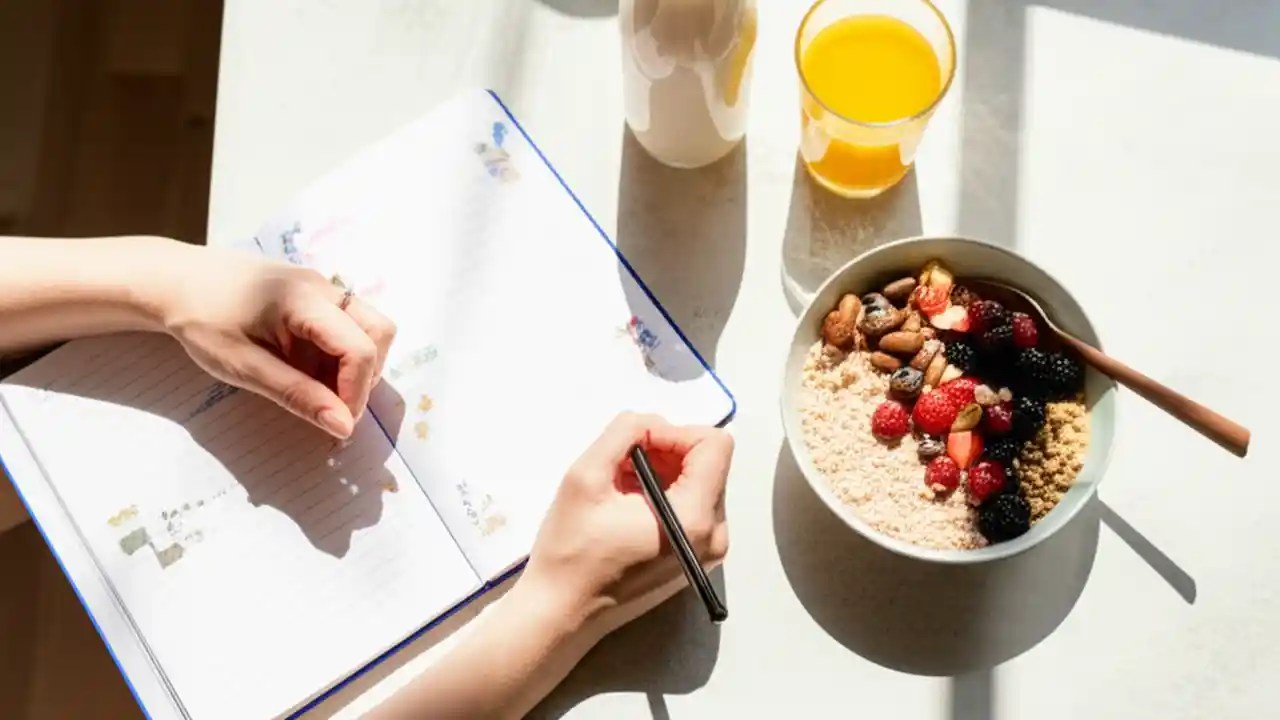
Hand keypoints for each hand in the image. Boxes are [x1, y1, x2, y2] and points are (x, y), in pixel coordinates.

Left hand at [156, 245, 395, 438]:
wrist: (172, 279)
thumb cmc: (200, 322)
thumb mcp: (242, 366)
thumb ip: (297, 395)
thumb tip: (344, 426)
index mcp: (304, 300)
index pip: (360, 348)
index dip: (356, 391)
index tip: (335, 421)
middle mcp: (323, 286)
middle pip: (380, 331)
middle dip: (367, 375)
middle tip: (333, 404)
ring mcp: (322, 285)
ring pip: (369, 325)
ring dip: (357, 363)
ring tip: (318, 386)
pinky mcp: (314, 291)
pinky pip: (347, 323)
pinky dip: (341, 352)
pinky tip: (307, 367)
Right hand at [523, 412, 732, 633]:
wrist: (562, 614)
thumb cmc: (570, 552)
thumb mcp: (585, 477)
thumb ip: (623, 433)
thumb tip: (649, 422)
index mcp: (693, 518)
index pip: (715, 444)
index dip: (675, 432)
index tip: (637, 444)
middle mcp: (714, 536)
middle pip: (710, 462)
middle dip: (667, 451)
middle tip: (621, 463)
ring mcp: (708, 552)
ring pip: (700, 482)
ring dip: (663, 471)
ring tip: (619, 486)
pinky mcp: (695, 559)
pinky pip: (693, 506)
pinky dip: (664, 494)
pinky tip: (627, 506)